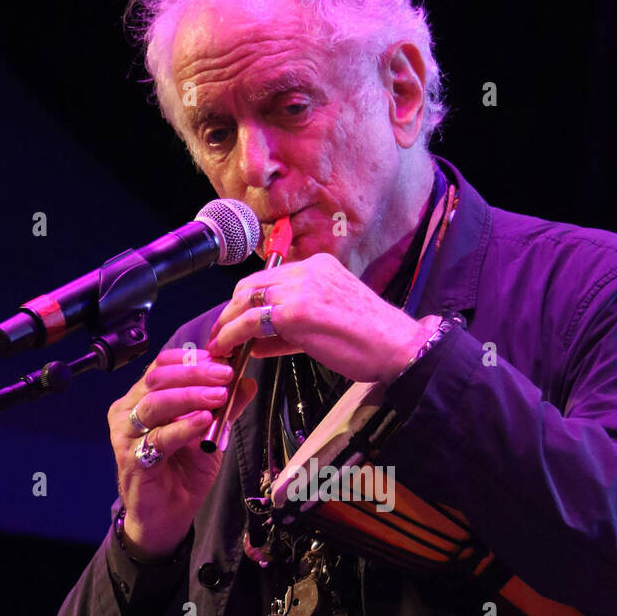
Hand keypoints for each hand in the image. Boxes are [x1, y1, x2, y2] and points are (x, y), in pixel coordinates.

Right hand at [108, 347, 257, 558]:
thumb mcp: (209, 435)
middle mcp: (129, 410)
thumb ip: (224, 409)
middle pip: (158, 379)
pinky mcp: (130, 458)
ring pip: (155, 403)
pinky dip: (182, 426)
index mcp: (144, 398)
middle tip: (225, 374)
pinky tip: (202, 420)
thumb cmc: (182, 473)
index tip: (222, 359)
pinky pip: (158, 437)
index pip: (162, 366)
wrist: (166, 516)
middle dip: (195, 373)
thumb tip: (247, 381)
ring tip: (218, 395)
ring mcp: (125, 433)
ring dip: (190, 395)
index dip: (191, 359)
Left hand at [206, 252, 430, 384]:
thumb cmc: (370, 340)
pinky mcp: (296, 311)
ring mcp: (301, 288)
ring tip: (219, 346)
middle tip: (220, 335)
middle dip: (230, 311)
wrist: (396, 346)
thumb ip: (291, 328)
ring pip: (246, 299)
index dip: (246, 301)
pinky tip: (228, 349)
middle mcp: (308, 270)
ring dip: (227, 324)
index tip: (236, 322)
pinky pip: (251, 320)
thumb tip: (257, 342)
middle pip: (251, 284)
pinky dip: (233, 335)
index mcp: (318, 266)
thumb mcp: (327, 322)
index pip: (269, 278)